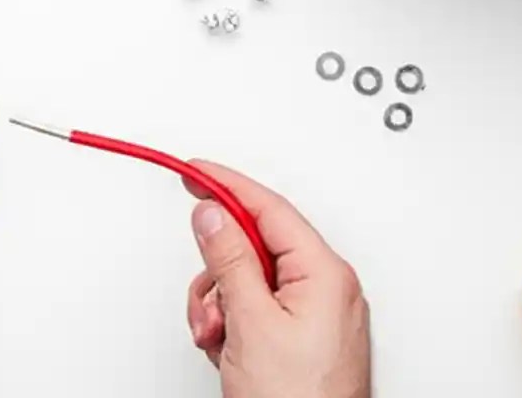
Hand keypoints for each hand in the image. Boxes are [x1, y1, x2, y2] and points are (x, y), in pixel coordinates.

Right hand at [184, 162, 369, 397]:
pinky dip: (233, 324)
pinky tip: (229, 350)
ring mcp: (315, 314)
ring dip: (221, 306)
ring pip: (248, 281)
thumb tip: (213, 214)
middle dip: (219, 273)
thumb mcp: (250, 322)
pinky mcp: (302, 336)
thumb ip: (229, 259)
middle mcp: (326, 288)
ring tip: (221, 340)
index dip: (227, 186)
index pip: (269, 209)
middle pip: (254, 247)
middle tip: (210, 304)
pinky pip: (256, 309)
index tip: (195, 171)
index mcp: (325, 274)